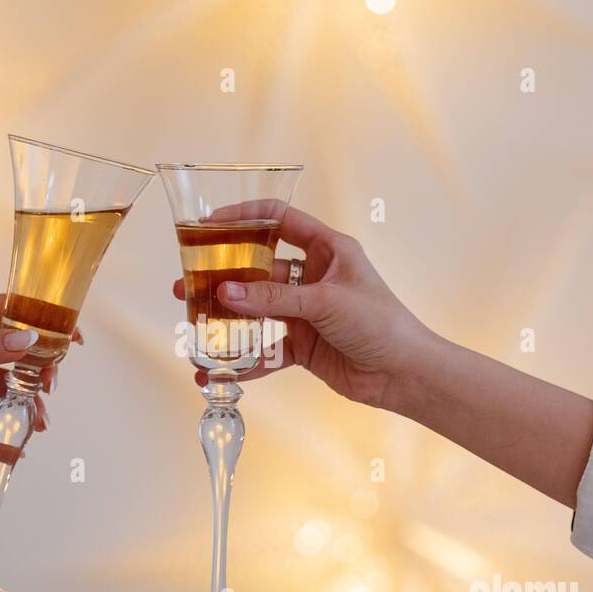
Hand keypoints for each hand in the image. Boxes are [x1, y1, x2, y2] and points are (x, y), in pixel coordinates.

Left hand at [0, 294, 60, 465]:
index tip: (68, 334)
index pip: (6, 311)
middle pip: (12, 351)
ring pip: (6, 385)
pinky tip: (14, 443)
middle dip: (36, 368)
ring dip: (23, 403)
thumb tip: (26, 339)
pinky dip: (3, 429)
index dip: (39, 322)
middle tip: (51, 384)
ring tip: (37, 421)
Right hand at [173, 206, 436, 410]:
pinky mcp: (303, 345)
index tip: (209, 225)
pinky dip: (244, 359)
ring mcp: (306, 311)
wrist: (404, 374)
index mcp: (327, 249)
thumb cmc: (380, 324)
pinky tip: (220, 369)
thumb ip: (273, 299)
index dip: (245, 217)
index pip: (280, 219)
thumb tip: (225, 293)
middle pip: (259, 267)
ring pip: (257, 308)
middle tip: (188, 281)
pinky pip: (266, 348)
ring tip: (194, 320)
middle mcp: (314, 275)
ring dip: (228, 316)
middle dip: (224, 274)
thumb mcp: (325, 302)